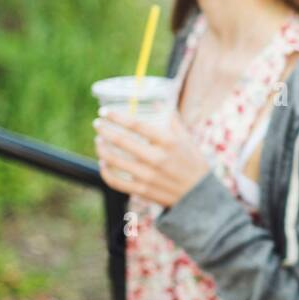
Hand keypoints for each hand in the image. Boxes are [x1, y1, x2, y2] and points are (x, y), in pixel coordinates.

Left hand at [94, 110, 210, 207]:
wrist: (201, 196)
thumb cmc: (194, 164)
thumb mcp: (188, 140)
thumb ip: (172, 121)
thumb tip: (158, 103)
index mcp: (168, 142)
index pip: (135, 125)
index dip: (116, 116)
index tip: (104, 111)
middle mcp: (157, 158)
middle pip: (121, 140)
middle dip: (104, 129)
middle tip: (97, 124)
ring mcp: (148, 175)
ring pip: (114, 160)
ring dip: (102, 149)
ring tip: (99, 141)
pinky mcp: (142, 190)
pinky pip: (116, 181)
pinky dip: (106, 171)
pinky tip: (103, 163)